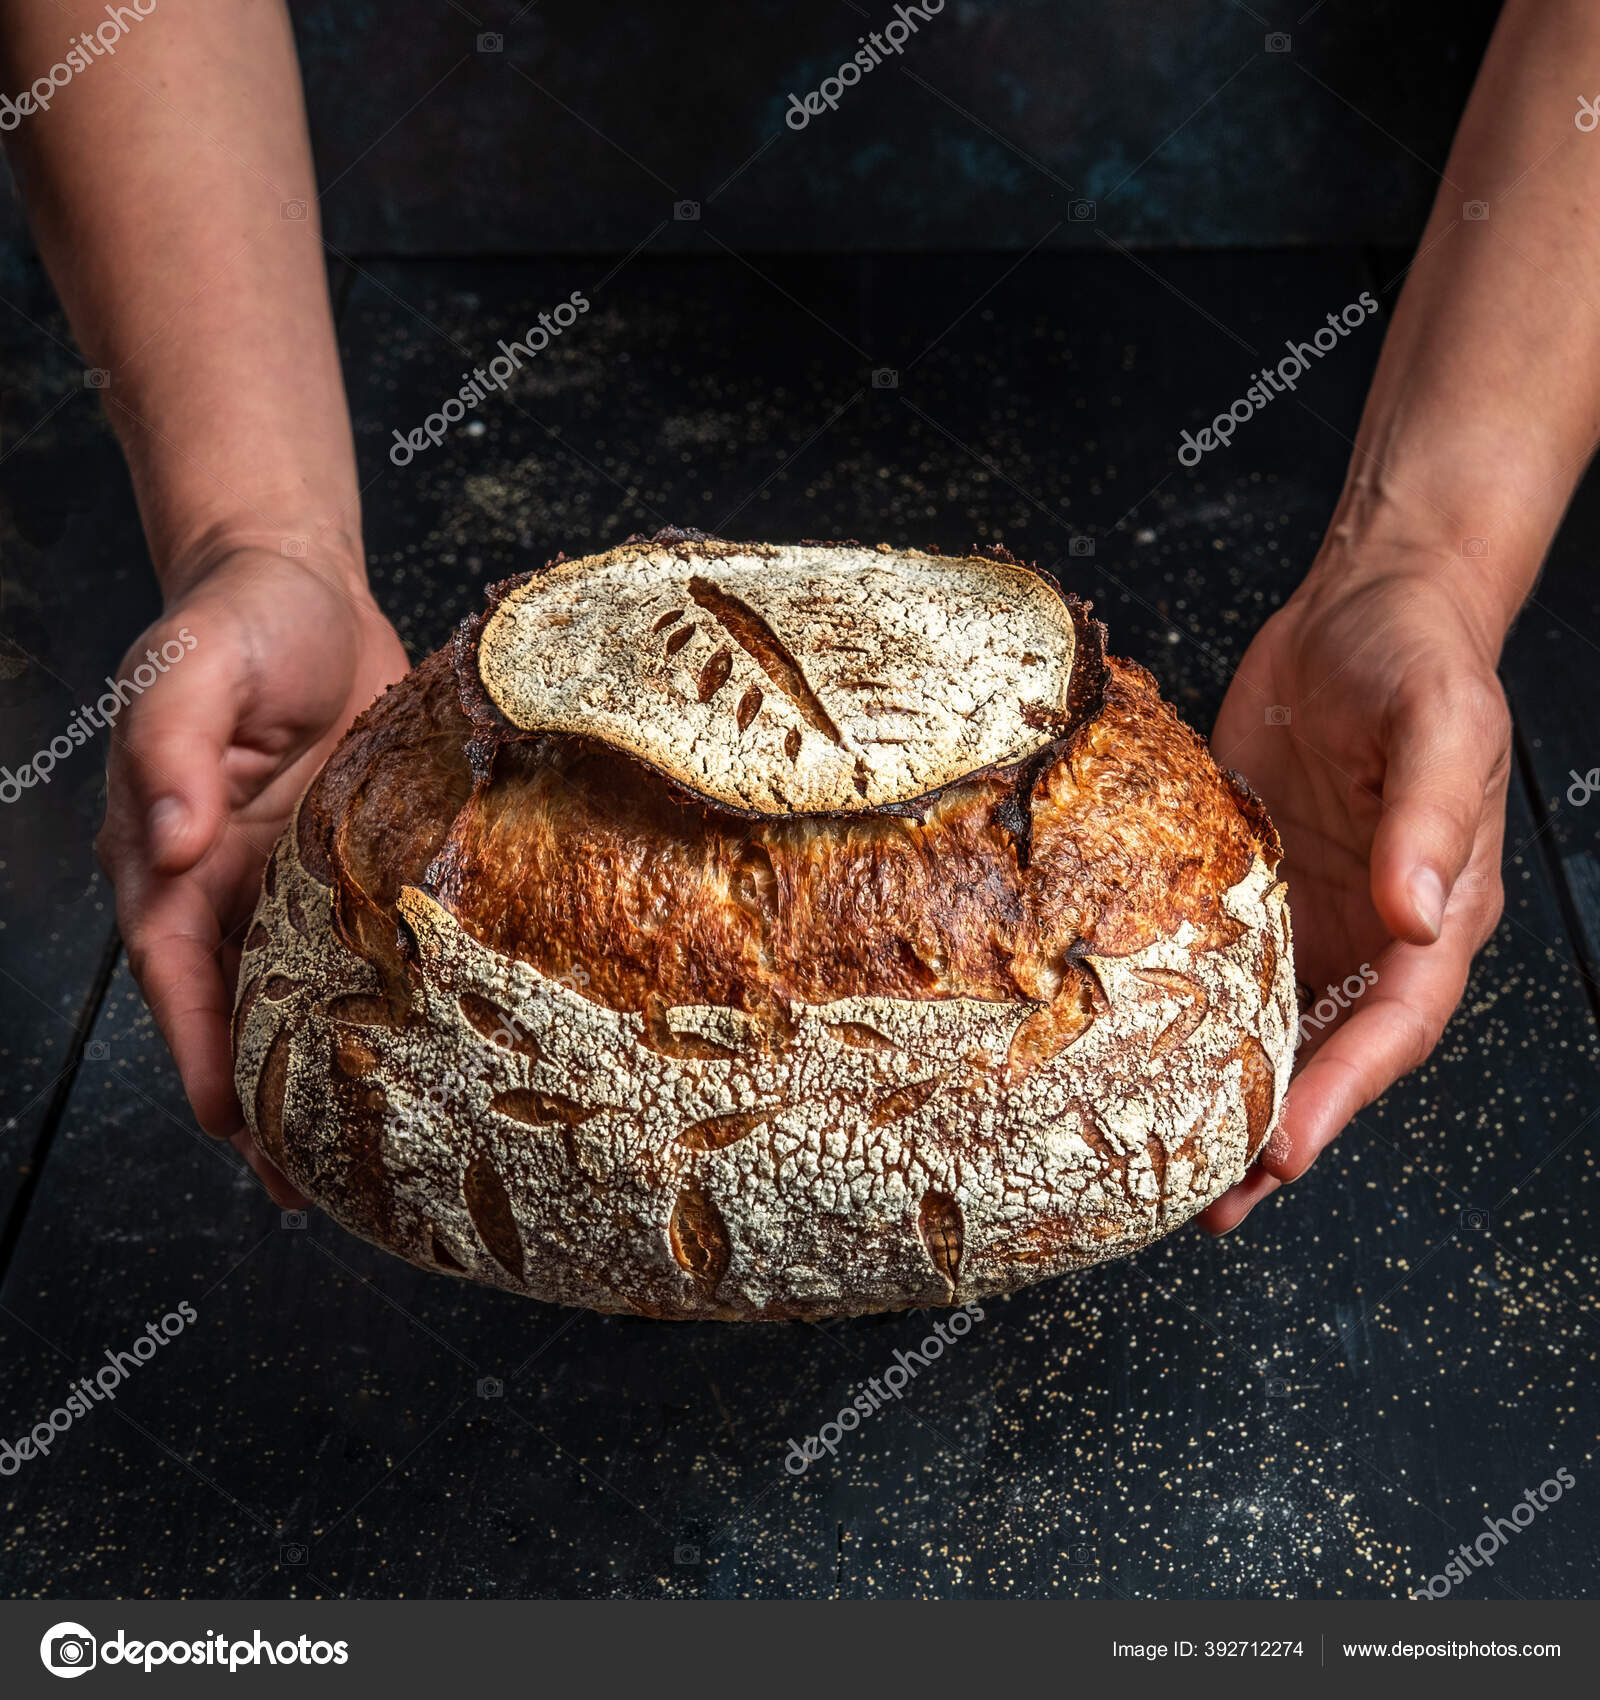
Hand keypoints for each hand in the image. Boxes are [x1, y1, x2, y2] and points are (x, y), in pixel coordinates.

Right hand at [95, 548, 408, 1203]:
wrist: (302, 580)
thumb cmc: (234, 618)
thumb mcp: (190, 669)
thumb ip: (173, 752)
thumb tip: (171, 843)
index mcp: (169, 852)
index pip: (177, 970)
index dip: (199, 1048)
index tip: (228, 1122)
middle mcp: (227, 880)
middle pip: (241, 1005)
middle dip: (265, 1092)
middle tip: (309, 1182)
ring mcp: (294, 875)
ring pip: (305, 990)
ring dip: (328, 1066)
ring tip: (371, 1153)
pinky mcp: (355, 859)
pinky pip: (367, 940)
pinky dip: (384, 999)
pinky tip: (424, 1047)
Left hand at [1199, 544, 1511, 1231]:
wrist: (1360, 606)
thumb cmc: (1422, 661)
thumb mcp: (1439, 727)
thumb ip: (1430, 822)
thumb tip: (1419, 917)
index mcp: (1436, 913)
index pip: (1392, 1027)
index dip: (1343, 1094)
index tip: (1290, 1151)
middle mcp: (1368, 926)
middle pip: (1325, 1051)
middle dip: (1276, 1127)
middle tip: (1214, 1199)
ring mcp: (1303, 907)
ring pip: (1265, 1020)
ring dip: (1223, 1089)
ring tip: (1165, 1156)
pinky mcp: (1244, 879)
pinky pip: (1215, 958)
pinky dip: (1184, 1010)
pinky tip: (1136, 1046)